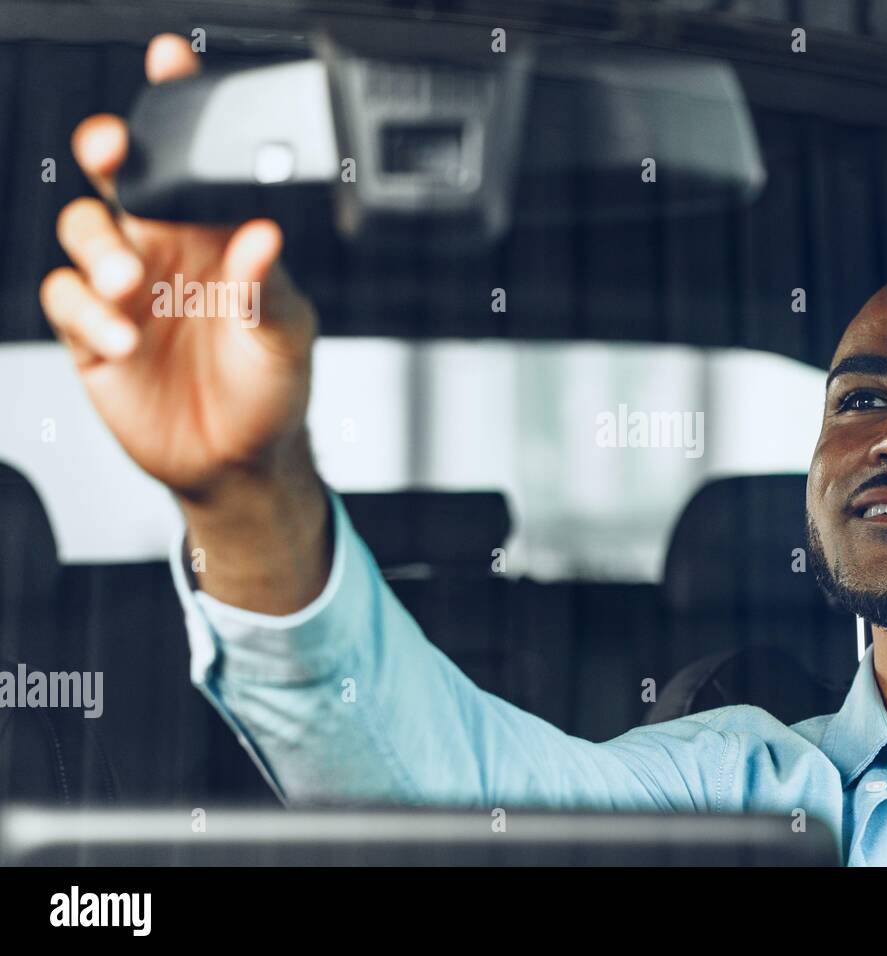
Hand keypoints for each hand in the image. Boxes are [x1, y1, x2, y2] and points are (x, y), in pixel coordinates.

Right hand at [40, 34, 317, 501]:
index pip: (195, 163)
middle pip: (120, 180)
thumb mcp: (286, 336)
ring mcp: (126, 290)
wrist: (240, 461)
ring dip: (97, 247)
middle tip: (114, 151)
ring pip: (82, 232)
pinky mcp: (94, 334)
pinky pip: (66, 301)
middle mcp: (167, 253)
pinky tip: (124, 337)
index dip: (178, 107)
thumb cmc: (272, 390)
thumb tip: (263, 233)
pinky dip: (87, 312)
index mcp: (217, 237)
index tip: (172, 60)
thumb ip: (267, 287)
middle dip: (109, 152)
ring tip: (130, 285)